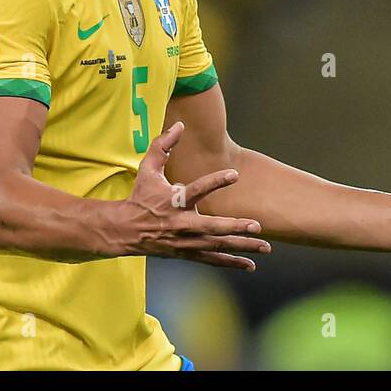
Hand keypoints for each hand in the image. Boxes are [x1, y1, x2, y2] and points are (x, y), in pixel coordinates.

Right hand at [114, 121, 270, 270]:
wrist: (125, 230)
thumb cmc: (141, 196)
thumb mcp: (147, 168)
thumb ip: (163, 145)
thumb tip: (179, 125)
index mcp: (173, 201)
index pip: (197, 190)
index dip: (216, 182)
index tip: (235, 175)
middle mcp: (181, 223)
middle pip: (211, 226)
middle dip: (234, 226)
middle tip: (256, 224)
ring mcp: (185, 241)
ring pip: (217, 245)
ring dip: (242, 246)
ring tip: (265, 246)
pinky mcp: (187, 253)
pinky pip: (212, 259)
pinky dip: (232, 262)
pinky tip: (250, 264)